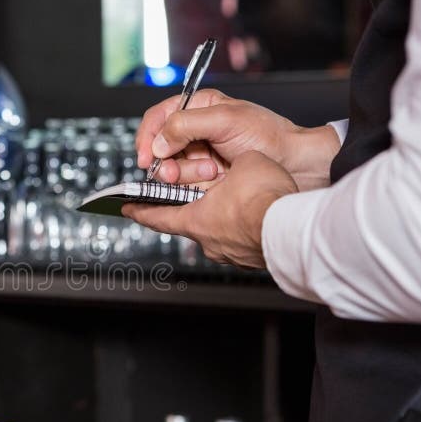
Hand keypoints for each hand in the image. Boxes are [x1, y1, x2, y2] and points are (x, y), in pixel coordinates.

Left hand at [122, 151, 297, 268]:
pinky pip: (241, 241)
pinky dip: (243, 228)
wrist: (294, 228)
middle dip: (192, 206)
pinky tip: (257, 216)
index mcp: (195, 219)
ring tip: (236, 202)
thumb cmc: (264, 198)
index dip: (139, 209)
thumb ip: (232, 162)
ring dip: (222, 218)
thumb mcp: (244, 163)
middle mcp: (208, 241)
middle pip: (190, 222)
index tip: (126, 208)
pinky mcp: (252, 259)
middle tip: (195, 194)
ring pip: (218, 232)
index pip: (156, 215)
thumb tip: (238, 165)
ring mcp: (230, 254)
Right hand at [135, 89, 340, 190]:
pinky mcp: (206, 177)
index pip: (159, 117)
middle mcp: (196, 130)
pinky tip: (213, 182)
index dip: (147, 136)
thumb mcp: (226, 120)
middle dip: (167, 162)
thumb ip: (186, 125)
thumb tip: (158, 141)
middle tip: (172, 174)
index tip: (145, 157)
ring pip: (171, 169)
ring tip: (210, 173)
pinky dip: (194, 186)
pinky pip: (185, 184)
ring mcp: (200, 155)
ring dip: (186, 175)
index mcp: (199, 106)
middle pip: (160, 148)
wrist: (295, 166)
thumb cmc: (270, 137)